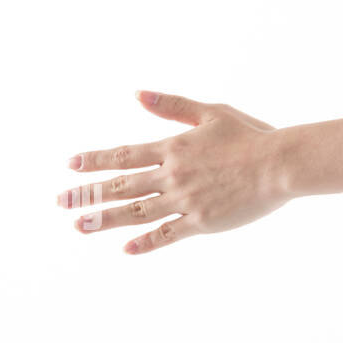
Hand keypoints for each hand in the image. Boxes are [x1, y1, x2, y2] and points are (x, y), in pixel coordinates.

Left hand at [57, 91, 290, 254]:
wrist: (281, 164)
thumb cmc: (252, 134)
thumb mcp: (212, 112)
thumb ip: (173, 106)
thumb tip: (137, 94)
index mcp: (175, 147)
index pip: (125, 155)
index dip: (96, 160)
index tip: (72, 165)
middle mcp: (174, 175)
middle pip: (122, 186)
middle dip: (88, 194)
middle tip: (61, 202)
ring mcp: (186, 201)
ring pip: (137, 212)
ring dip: (105, 219)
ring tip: (79, 226)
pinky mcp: (202, 222)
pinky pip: (167, 234)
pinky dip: (146, 241)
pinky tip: (127, 248)